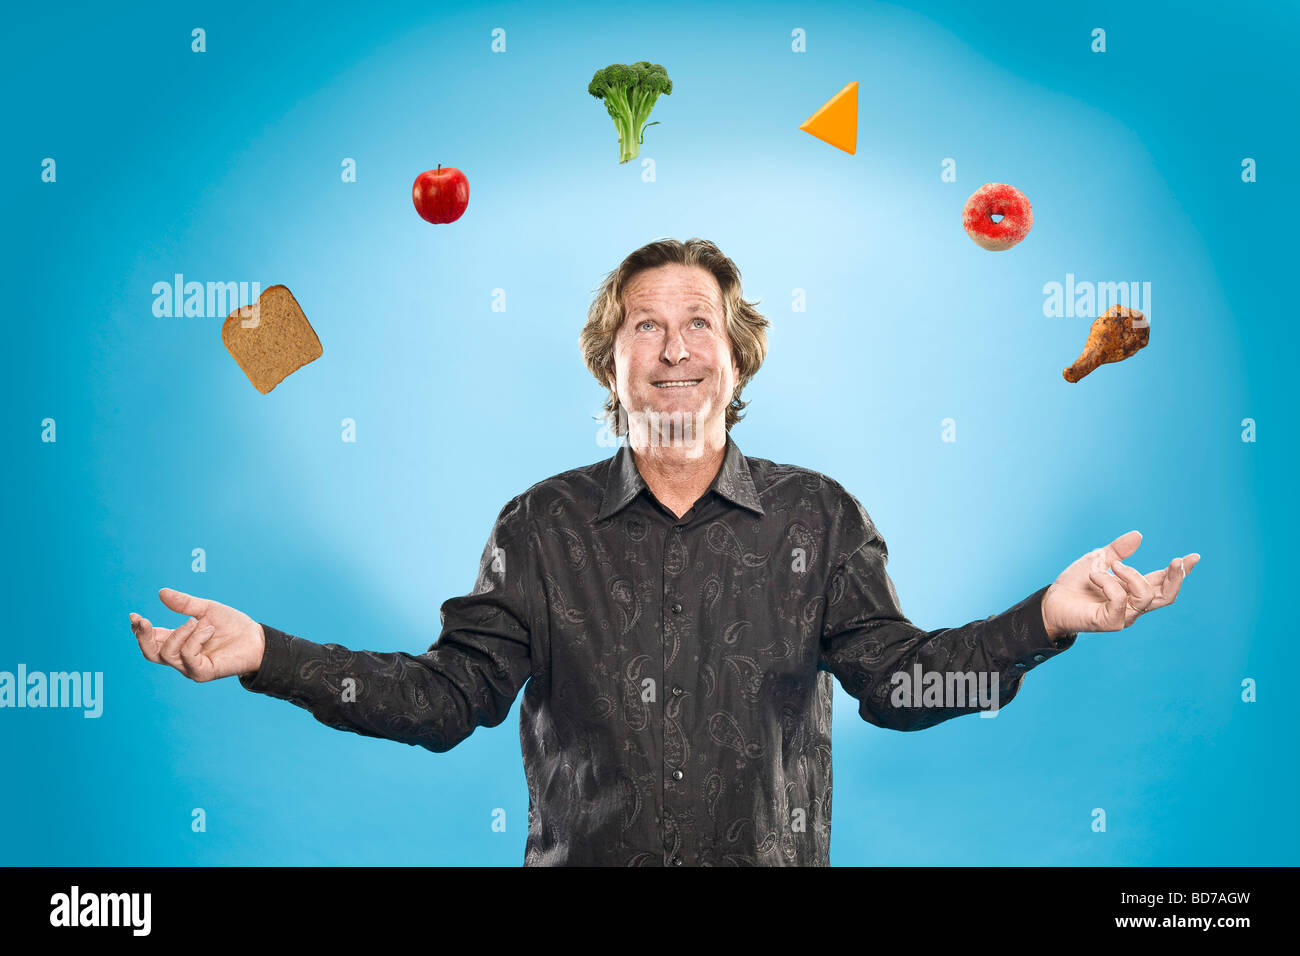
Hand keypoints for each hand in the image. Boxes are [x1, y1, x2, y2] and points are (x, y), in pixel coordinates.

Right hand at [130, 588, 265, 681]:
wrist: (256, 639)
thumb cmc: (232, 625)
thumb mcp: (206, 610)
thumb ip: (185, 604)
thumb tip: (162, 592)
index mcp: (178, 641)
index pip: (150, 640)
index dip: (139, 630)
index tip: (134, 616)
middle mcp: (180, 657)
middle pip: (150, 653)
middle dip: (142, 636)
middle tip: (143, 620)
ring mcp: (190, 667)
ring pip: (167, 653)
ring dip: (179, 633)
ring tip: (197, 621)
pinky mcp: (202, 673)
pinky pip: (188, 657)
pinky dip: (195, 640)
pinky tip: (209, 629)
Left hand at [1042, 530, 1199, 637]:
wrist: (1050, 602)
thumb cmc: (1074, 585)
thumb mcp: (1098, 560)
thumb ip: (1118, 550)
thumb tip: (1139, 535)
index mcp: (1133, 590)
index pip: (1162, 582)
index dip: (1180, 572)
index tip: (1194, 557)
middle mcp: (1132, 605)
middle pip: (1166, 596)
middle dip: (1175, 578)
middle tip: (1177, 560)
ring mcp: (1122, 616)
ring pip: (1146, 597)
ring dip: (1131, 575)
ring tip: (1112, 565)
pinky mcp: (1108, 622)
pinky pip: (1119, 601)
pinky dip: (1109, 583)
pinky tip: (1095, 575)